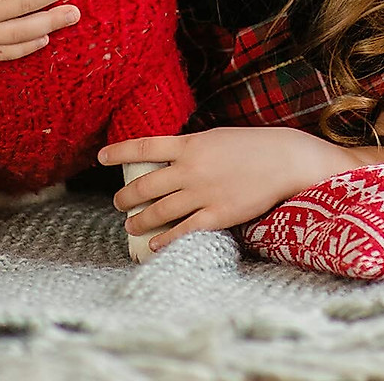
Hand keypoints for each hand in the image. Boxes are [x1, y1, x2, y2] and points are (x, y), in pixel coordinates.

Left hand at [99, 127, 358, 251]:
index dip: (119, 152)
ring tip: (131, 225)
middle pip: (145, 185)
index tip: (101, 157)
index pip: (144, 146)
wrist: (283, 159)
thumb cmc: (250, 146)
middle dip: (125, 197)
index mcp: (190, 144)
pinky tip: (154, 245)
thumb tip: (167, 158)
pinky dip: (164, 240)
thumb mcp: (215, 137)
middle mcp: (190, 169)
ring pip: (159, 211)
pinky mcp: (217, 215)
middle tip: (119, 203)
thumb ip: (190, 148)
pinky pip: (183, 231)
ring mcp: (202, 193)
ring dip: (139, 220)